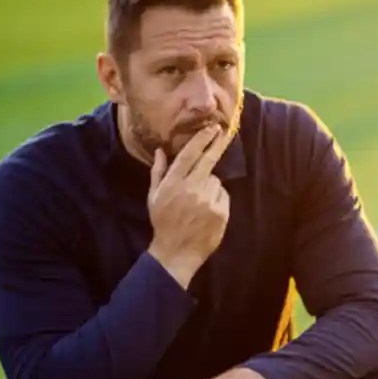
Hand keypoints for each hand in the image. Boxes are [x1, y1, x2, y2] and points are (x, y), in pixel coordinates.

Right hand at [146, 125, 232, 287]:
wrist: (176, 250)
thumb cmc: (163, 221)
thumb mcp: (154, 196)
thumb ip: (158, 171)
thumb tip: (161, 150)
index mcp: (173, 184)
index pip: (188, 155)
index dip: (201, 140)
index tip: (210, 128)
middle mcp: (190, 189)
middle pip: (208, 160)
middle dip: (216, 144)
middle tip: (223, 132)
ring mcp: (207, 201)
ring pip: (215, 180)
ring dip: (210, 185)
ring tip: (199, 201)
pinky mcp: (220, 212)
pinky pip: (223, 195)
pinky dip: (218, 198)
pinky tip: (207, 210)